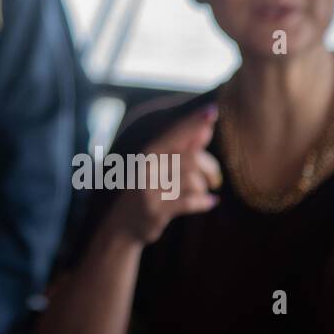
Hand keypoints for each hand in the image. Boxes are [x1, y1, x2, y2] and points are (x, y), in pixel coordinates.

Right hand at [105, 105, 221, 246]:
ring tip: (205, 192)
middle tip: (214, 178)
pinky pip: (189, 203)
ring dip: (205, 188)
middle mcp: (146, 167)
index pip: (174, 133)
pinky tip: (210, 202)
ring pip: (192, 181)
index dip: (193, 122)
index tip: (213, 110)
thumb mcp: (159, 165)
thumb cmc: (145, 189)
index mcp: (147, 152)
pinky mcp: (155, 210)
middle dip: (210, 167)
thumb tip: (206, 129)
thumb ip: (182, 147)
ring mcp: (149, 189)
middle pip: (191, 158)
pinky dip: (203, 202)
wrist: (120, 223)